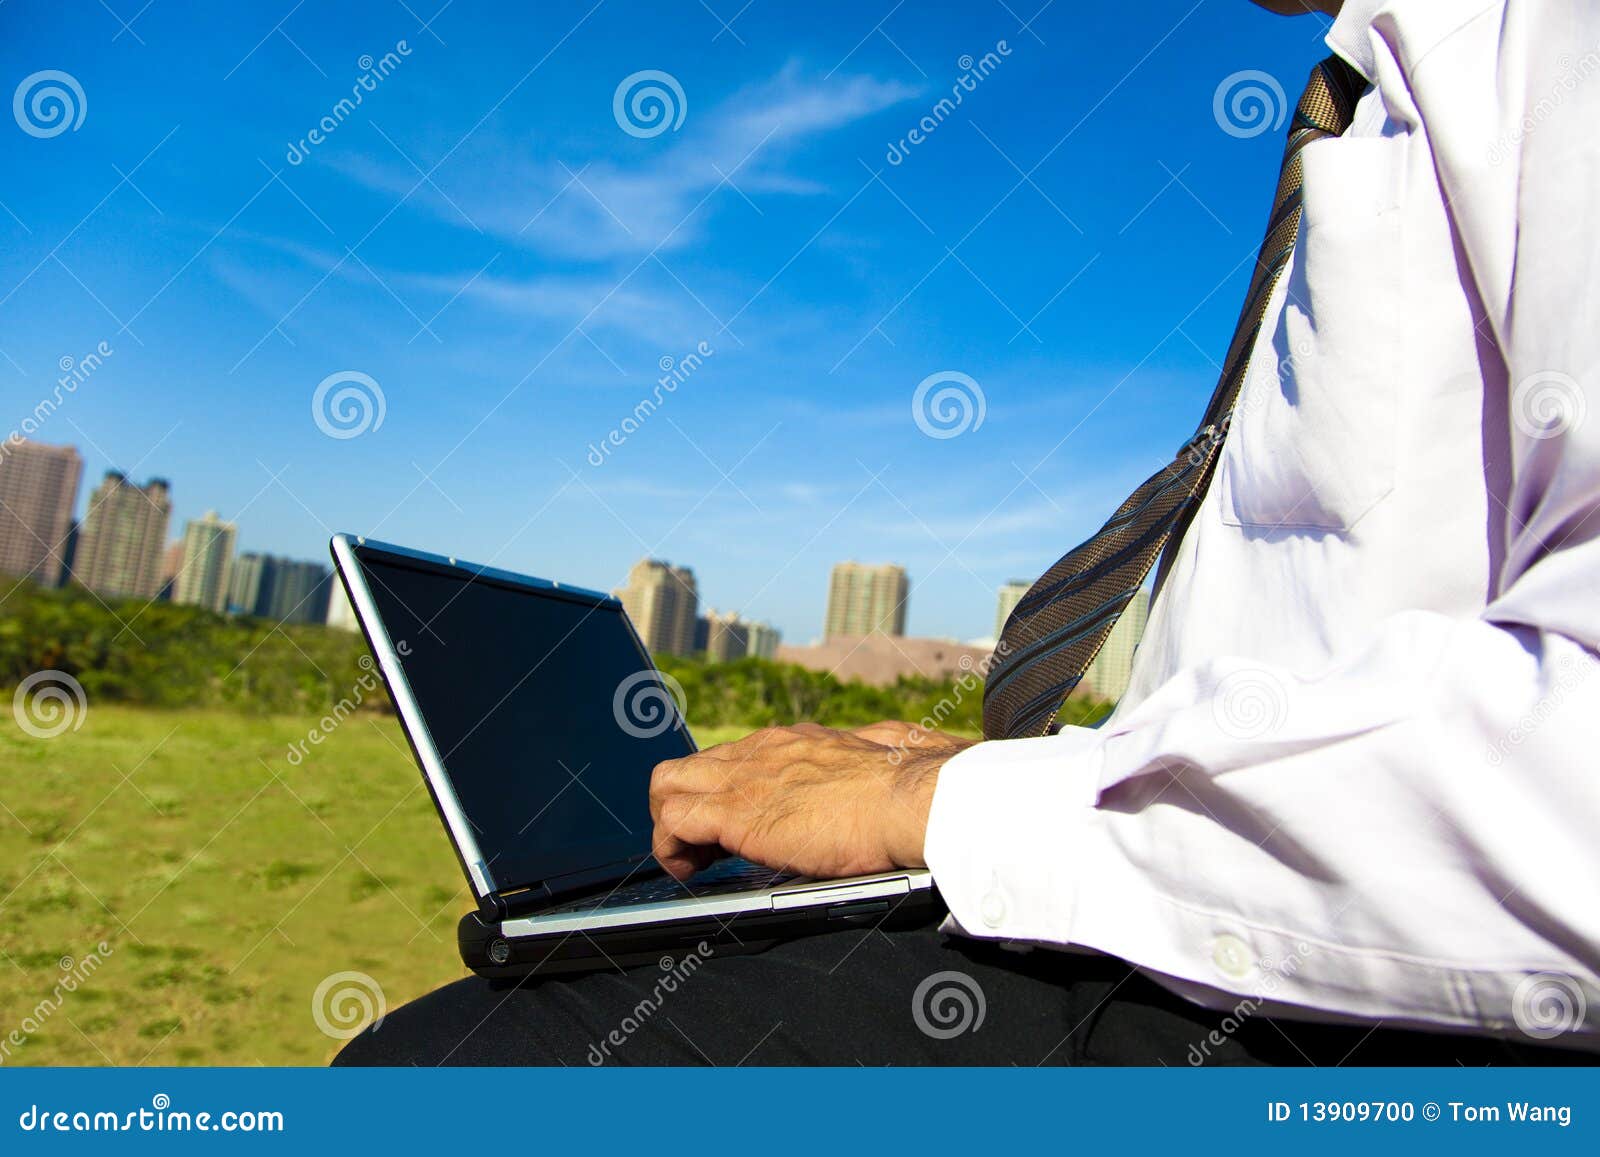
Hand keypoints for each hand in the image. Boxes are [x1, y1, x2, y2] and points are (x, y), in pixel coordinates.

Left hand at [648, 722, 976, 880]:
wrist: (908, 800)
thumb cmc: (908, 782)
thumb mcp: (886, 744)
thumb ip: (872, 745)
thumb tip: (895, 741)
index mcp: (793, 741)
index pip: (732, 757)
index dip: (723, 791)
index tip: (734, 823)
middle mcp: (759, 751)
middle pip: (689, 766)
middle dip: (685, 804)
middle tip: (705, 847)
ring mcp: (742, 779)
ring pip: (667, 785)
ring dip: (671, 826)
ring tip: (694, 861)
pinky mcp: (733, 814)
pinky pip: (673, 823)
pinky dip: (671, 850)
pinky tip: (691, 872)